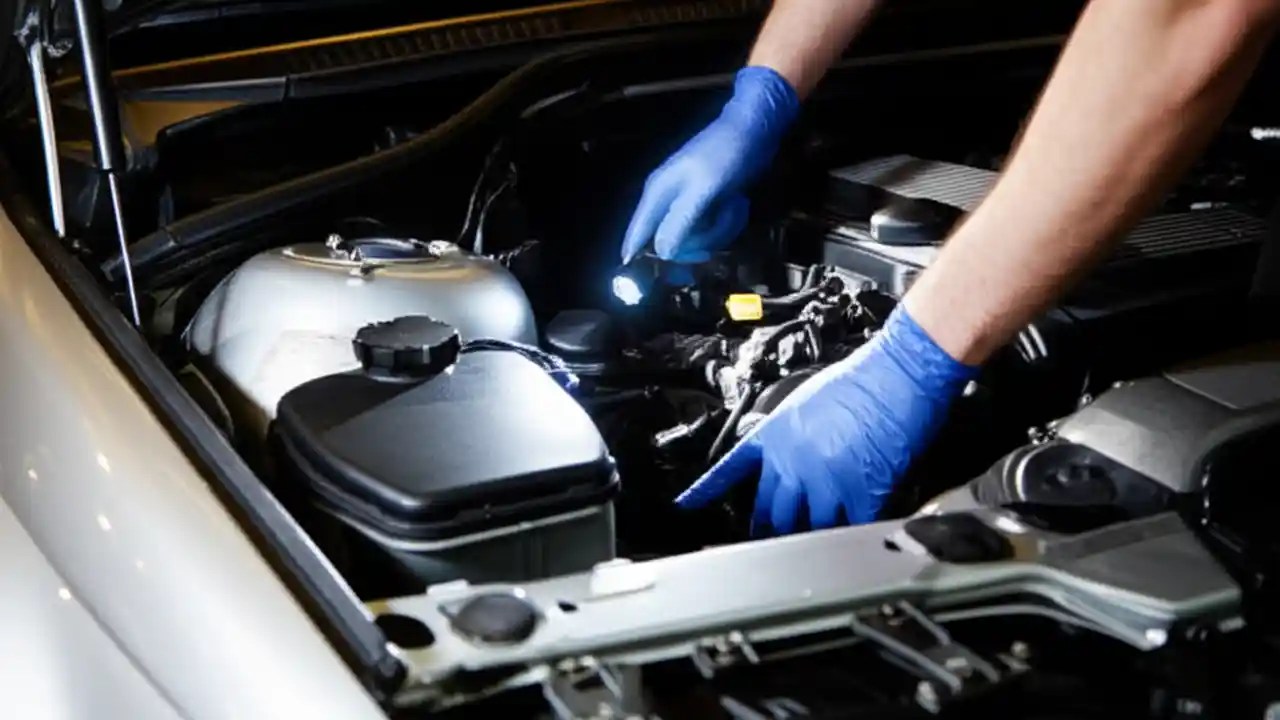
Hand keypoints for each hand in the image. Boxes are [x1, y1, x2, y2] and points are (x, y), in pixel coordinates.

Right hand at [620, 66, 799, 264]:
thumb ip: (680, 220)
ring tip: (731, 209)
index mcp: (658, 193)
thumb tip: (661, 253)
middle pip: (670, 241)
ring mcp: (688, 202)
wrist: (754, 131)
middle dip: (696, 241)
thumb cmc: (726, 156)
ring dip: (717, 230)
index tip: (642, 285)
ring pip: (695, 236)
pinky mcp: (707, 203)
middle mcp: (668, 199)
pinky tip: (735, 206)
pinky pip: (711, 227)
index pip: (637, 232)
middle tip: (714, 238)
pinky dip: (726, 222)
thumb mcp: (703, 189)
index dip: (636, 258)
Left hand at [675, 308, 977, 535]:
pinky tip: (849, 550)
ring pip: (805, 527)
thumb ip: (789, 432)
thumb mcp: (804, 399)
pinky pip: (850, 529)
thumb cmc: (860, 378)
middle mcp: (793, 463)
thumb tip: (786, 450)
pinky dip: (849, 540)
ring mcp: (825, 482)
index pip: (730, 469)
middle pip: (769, 509)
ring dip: (805, 540)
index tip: (688, 506)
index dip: (707, 491)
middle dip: (765, 529)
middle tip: (763, 543)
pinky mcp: (861, 494)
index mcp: (775, 436)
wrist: (896, 373)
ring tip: (803, 557)